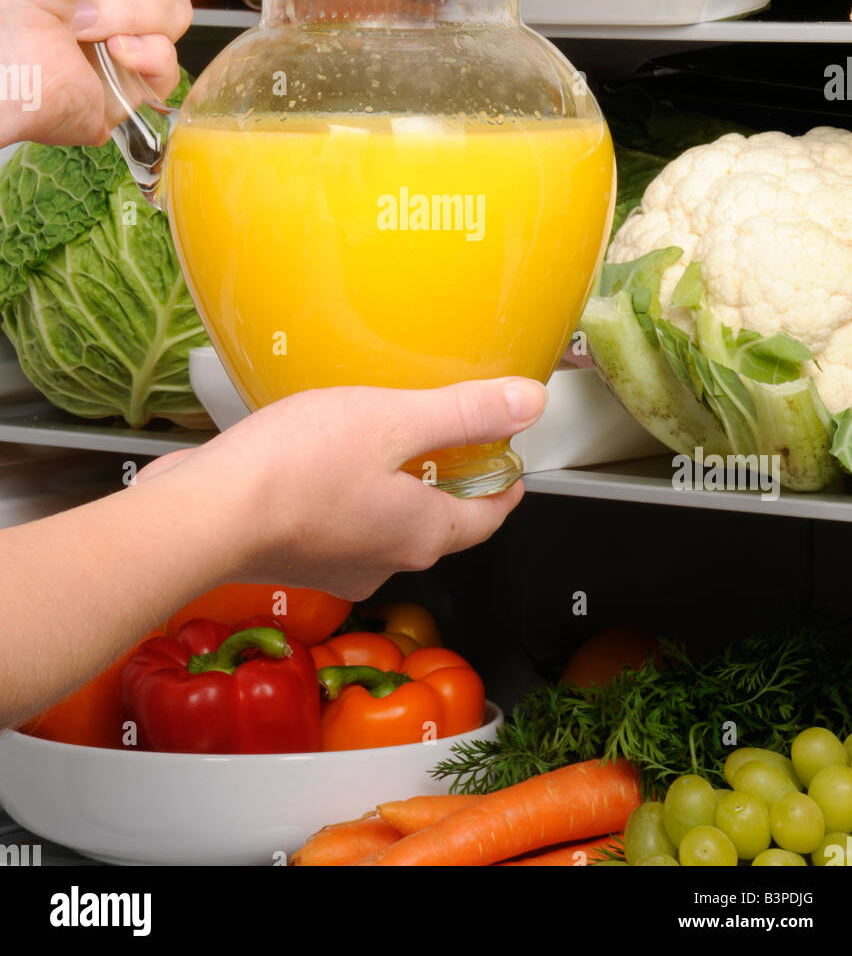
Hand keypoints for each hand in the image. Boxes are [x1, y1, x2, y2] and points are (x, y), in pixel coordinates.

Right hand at [139, 377, 544, 600]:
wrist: (202, 516)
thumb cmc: (296, 470)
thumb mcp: (392, 420)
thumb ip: (463, 414)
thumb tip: (531, 403)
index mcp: (421, 535)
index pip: (487, 519)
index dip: (504, 489)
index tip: (511, 465)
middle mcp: (383, 562)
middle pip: (436, 524)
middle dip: (449, 485)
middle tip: (452, 444)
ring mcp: (335, 565)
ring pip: (383, 525)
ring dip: (393, 489)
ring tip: (385, 443)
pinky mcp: (293, 555)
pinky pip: (337, 522)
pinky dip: (346, 493)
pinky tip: (324, 459)